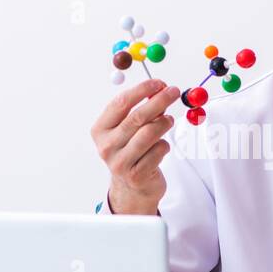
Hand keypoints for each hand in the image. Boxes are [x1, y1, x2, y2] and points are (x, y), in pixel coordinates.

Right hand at [91, 78, 182, 215]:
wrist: (132, 188)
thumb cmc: (131, 152)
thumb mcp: (129, 131)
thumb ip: (141, 111)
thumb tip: (160, 91)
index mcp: (100, 130)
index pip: (121, 103)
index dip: (141, 90)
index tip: (158, 83)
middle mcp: (107, 146)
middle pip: (137, 117)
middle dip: (158, 101)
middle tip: (172, 92)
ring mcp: (120, 162)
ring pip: (149, 133)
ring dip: (164, 123)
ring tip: (169, 121)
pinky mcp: (136, 175)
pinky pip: (158, 150)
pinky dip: (164, 145)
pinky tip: (161, 148)